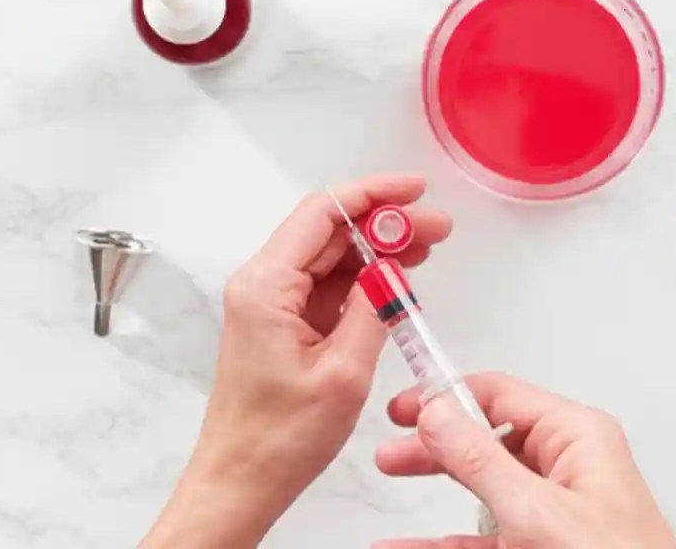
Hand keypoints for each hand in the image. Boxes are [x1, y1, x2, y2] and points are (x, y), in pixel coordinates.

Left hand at [140, 175, 452, 548]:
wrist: (241, 482)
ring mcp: (271, 305)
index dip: (372, 195)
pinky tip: (397, 281)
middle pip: (328, 231)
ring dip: (378, 250)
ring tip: (426, 249)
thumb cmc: (276, 440)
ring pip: (330, 257)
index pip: (321, 212)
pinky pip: (327, 287)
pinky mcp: (282, 325)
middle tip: (434, 228)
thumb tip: (394, 272)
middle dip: (384, 223)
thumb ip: (373, 311)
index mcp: (266, 287)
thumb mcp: (343, 372)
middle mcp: (262, 286)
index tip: (413, 192)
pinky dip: (364, 280)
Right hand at [374, 373, 675, 548]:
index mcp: (577, 437)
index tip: (402, 409)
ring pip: (481, 489)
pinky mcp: (548, 545)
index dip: (445, 396)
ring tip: (394, 487)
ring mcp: (558, 510)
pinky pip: (485, 534)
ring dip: (435, 492)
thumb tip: (438, 414)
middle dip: (434, 446)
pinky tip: (410, 544)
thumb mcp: (535, 511)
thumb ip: (480, 461)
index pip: (499, 394)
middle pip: (485, 440)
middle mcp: (569, 467)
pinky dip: (445, 539)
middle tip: (392, 452)